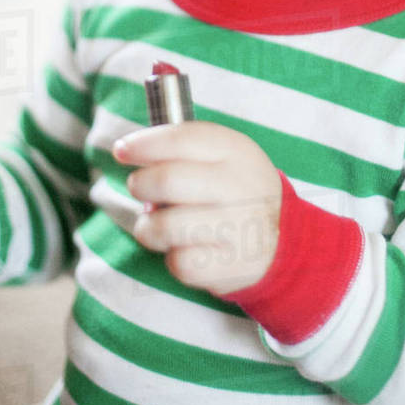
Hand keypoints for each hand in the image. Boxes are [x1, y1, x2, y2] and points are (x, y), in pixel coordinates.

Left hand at [112, 122, 282, 296]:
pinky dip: (172, 259)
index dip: (144, 144)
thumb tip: (130, 147)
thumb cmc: (236, 191)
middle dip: (141, 185)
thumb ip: (183, 147)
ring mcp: (237, 227)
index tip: (121, 150)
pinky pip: (179, 263)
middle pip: (167, 180)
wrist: (283, 240)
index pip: (181, 138)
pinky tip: (185, 249)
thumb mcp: (224, 156)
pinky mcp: (231, 265)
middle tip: (141, 189)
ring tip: (158, 224)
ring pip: (165, 226)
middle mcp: (239, 185)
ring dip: (149, 227)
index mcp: (236, 150)